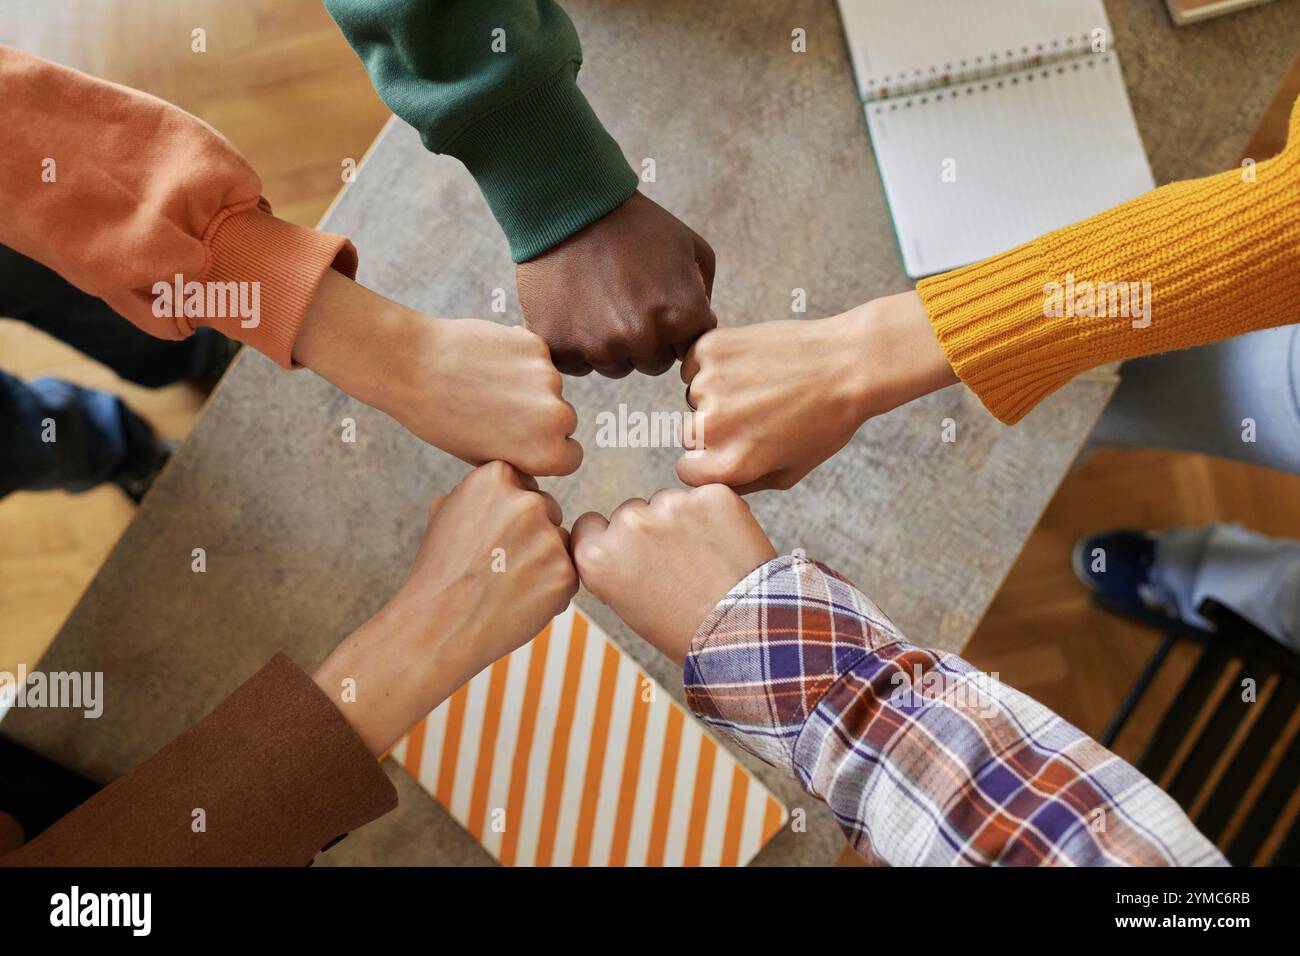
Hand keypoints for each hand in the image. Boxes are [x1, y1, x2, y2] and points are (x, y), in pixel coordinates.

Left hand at [294, 270, 581, 475]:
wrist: (412, 366)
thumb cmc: (440, 420)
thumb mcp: (482, 458)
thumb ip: (521, 459)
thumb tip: (540, 462)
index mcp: (547, 454)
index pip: (571, 456)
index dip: (548, 449)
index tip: (524, 441)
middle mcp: (557, 417)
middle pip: (564, 420)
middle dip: (540, 416)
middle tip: (498, 410)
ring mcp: (549, 377)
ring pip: (549, 386)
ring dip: (528, 385)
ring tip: (485, 384)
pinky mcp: (537, 345)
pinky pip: (537, 356)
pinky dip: (518, 358)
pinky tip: (485, 360)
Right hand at [314, 461, 576, 753]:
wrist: (438, 626)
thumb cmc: (438, 571)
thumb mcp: (445, 511)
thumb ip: (479, 491)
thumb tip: (503, 480)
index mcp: (495, 478)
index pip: (524, 485)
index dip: (510, 513)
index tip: (494, 536)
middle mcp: (527, 502)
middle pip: (547, 511)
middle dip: (532, 535)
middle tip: (501, 564)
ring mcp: (548, 538)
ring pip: (559, 542)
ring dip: (543, 561)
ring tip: (507, 584)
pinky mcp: (564, 573)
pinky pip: (568, 573)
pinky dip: (551, 588)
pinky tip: (520, 600)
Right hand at [516, 191, 715, 377]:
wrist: (570, 205)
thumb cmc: (634, 222)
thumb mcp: (688, 244)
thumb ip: (703, 290)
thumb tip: (702, 324)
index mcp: (682, 316)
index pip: (688, 349)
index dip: (674, 327)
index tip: (656, 301)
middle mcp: (643, 339)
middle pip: (652, 363)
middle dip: (645, 339)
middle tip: (625, 300)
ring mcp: (599, 347)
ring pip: (615, 366)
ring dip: (610, 344)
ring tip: (598, 300)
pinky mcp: (560, 348)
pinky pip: (578, 364)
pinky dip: (575, 345)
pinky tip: (573, 309)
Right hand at [570, 485, 774, 665]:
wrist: (743, 633)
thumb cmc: (686, 631)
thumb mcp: (627, 605)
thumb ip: (615, 566)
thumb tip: (619, 541)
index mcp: (597, 555)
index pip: (589, 525)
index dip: (610, 539)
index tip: (632, 555)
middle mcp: (627, 524)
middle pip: (631, 511)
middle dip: (650, 531)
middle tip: (679, 567)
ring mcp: (669, 505)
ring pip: (669, 502)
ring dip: (683, 521)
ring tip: (707, 561)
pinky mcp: (710, 495)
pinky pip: (707, 496)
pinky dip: (717, 515)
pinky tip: (727, 547)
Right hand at [677, 291, 956, 492]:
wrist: (849, 363)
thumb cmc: (826, 421)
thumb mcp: (789, 472)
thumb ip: (743, 484)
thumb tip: (710, 481)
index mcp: (730, 464)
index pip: (687, 471)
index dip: (708, 461)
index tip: (729, 446)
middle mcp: (713, 427)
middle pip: (689, 434)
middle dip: (713, 427)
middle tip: (753, 412)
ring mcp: (709, 384)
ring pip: (694, 396)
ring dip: (717, 392)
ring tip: (761, 385)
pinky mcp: (710, 348)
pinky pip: (695, 363)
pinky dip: (714, 363)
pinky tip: (751, 364)